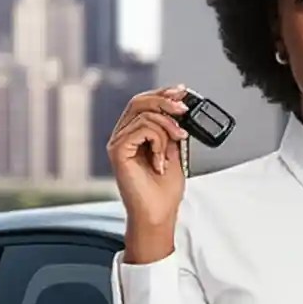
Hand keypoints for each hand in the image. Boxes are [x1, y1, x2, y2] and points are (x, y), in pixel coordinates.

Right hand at [106, 84, 190, 229]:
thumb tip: (179, 108)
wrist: (158, 213)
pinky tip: (160, 160)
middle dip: (166, 101)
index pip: (143, 103)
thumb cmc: (164, 189)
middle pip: (139, 101)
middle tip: (184, 110)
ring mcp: (118, 143)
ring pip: (144, 114)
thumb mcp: (174, 150)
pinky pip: (142, 129)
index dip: (162, 93)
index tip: (182, 91)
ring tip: (174, 146)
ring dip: (167, 128)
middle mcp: (123, 136)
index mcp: (135, 134)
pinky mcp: (118, 151)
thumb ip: (171, 129)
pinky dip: (158, 141)